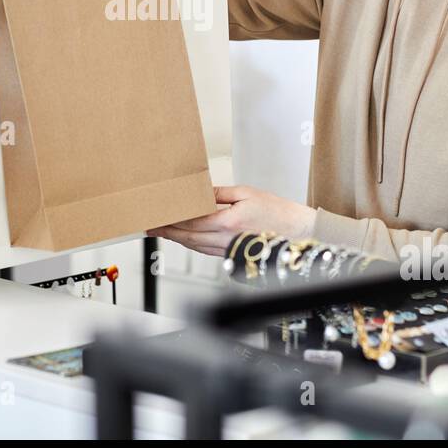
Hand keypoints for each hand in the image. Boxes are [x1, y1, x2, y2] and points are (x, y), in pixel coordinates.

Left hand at [147, 185, 318, 256]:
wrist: (297, 232)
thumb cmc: (277, 213)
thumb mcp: (246, 193)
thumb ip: (220, 193)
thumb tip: (200, 192)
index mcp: (228, 222)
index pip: (191, 223)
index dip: (172, 221)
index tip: (158, 216)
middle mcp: (226, 240)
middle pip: (188, 237)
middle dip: (168, 231)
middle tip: (151, 226)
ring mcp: (228, 250)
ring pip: (195, 246)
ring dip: (177, 239)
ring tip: (162, 231)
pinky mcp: (232, 255)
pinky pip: (205, 251)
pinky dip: (191, 244)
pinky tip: (184, 238)